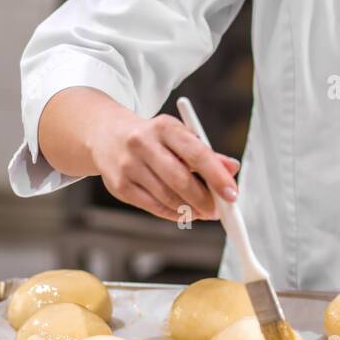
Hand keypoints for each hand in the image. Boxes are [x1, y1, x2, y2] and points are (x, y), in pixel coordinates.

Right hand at [91, 112, 240, 222]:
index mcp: (165, 127)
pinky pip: (153, 206)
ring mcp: (128, 166)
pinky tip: (184, 213)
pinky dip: (173, 213)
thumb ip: (207, 153)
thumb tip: (232, 170)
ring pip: (167, 196)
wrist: (106, 135)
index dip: (217, 177)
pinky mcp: (119, 186)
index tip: (232, 194)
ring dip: (190, 209)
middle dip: (204, 200)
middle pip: (180, 180)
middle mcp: (143, 143)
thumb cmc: (154, 138)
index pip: (197, 153)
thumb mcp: (179, 136)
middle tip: (219, 210)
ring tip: (203, 212)